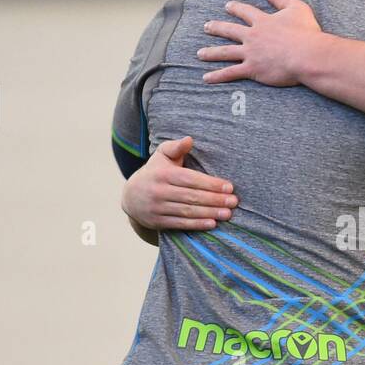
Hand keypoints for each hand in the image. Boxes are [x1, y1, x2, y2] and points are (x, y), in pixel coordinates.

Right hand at [122, 136, 237, 231]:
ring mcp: (156, 208)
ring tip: (227, 214)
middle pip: (191, 196)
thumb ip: (176, 147)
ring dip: (209, 213)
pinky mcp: (156, 222)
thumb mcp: (162, 156)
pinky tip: (212, 224)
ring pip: (187, 211)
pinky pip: (179, 224)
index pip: (190, 179)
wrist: (130, 197)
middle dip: (214, 199)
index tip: (229, 187)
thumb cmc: (155, 173)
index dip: (210, 183)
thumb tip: (189, 139)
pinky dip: (196, 225)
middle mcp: (158, 191)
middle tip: (233, 202)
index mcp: (163, 174)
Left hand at [198, 0, 324, 85]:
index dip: (236, 8)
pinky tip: (206, 78)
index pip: (245, 12)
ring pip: (225, 52)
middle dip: (217, 28)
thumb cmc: (306, 32)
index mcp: (263, 21)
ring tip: (200, 53)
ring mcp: (250, 53)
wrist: (307, 55)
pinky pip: (230, 72)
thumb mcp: (296, 8)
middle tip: (207, 27)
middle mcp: (253, 36)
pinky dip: (218, 76)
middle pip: (230, 31)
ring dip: (211, 52)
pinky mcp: (252, 69)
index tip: (227, 6)